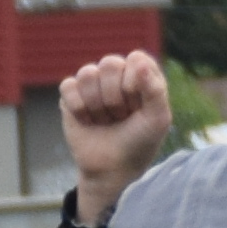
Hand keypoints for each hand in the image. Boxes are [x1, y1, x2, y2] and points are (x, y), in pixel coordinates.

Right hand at [56, 48, 174, 214]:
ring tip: (106, 119)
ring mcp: (93, 83)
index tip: (138, 107)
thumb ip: (155, 89)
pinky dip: (79, 108)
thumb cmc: (141, 141)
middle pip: (110, 63)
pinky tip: (88, 121)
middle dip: (115, 96)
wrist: (112, 168)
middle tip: (122, 115)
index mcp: (143, 75)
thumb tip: (138, 59)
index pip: (136, 59)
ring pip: (87, 73)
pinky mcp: (72, 95)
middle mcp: (118, 74)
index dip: (134, 84)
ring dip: (97, 104)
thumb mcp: (158, 119)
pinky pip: (68, 86)